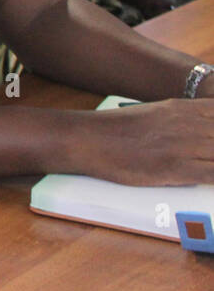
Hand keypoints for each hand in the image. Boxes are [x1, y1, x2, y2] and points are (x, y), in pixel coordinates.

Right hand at [81, 98, 213, 184]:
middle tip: (211, 155)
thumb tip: (200, 130)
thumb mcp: (155, 113)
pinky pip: (212, 174)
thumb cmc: (116, 129)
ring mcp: (183, 146)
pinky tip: (212, 182)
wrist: (88, 138)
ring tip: (209, 163)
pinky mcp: (174, 168)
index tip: (212, 140)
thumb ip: (182, 119)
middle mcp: (188, 125)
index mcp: (183, 109)